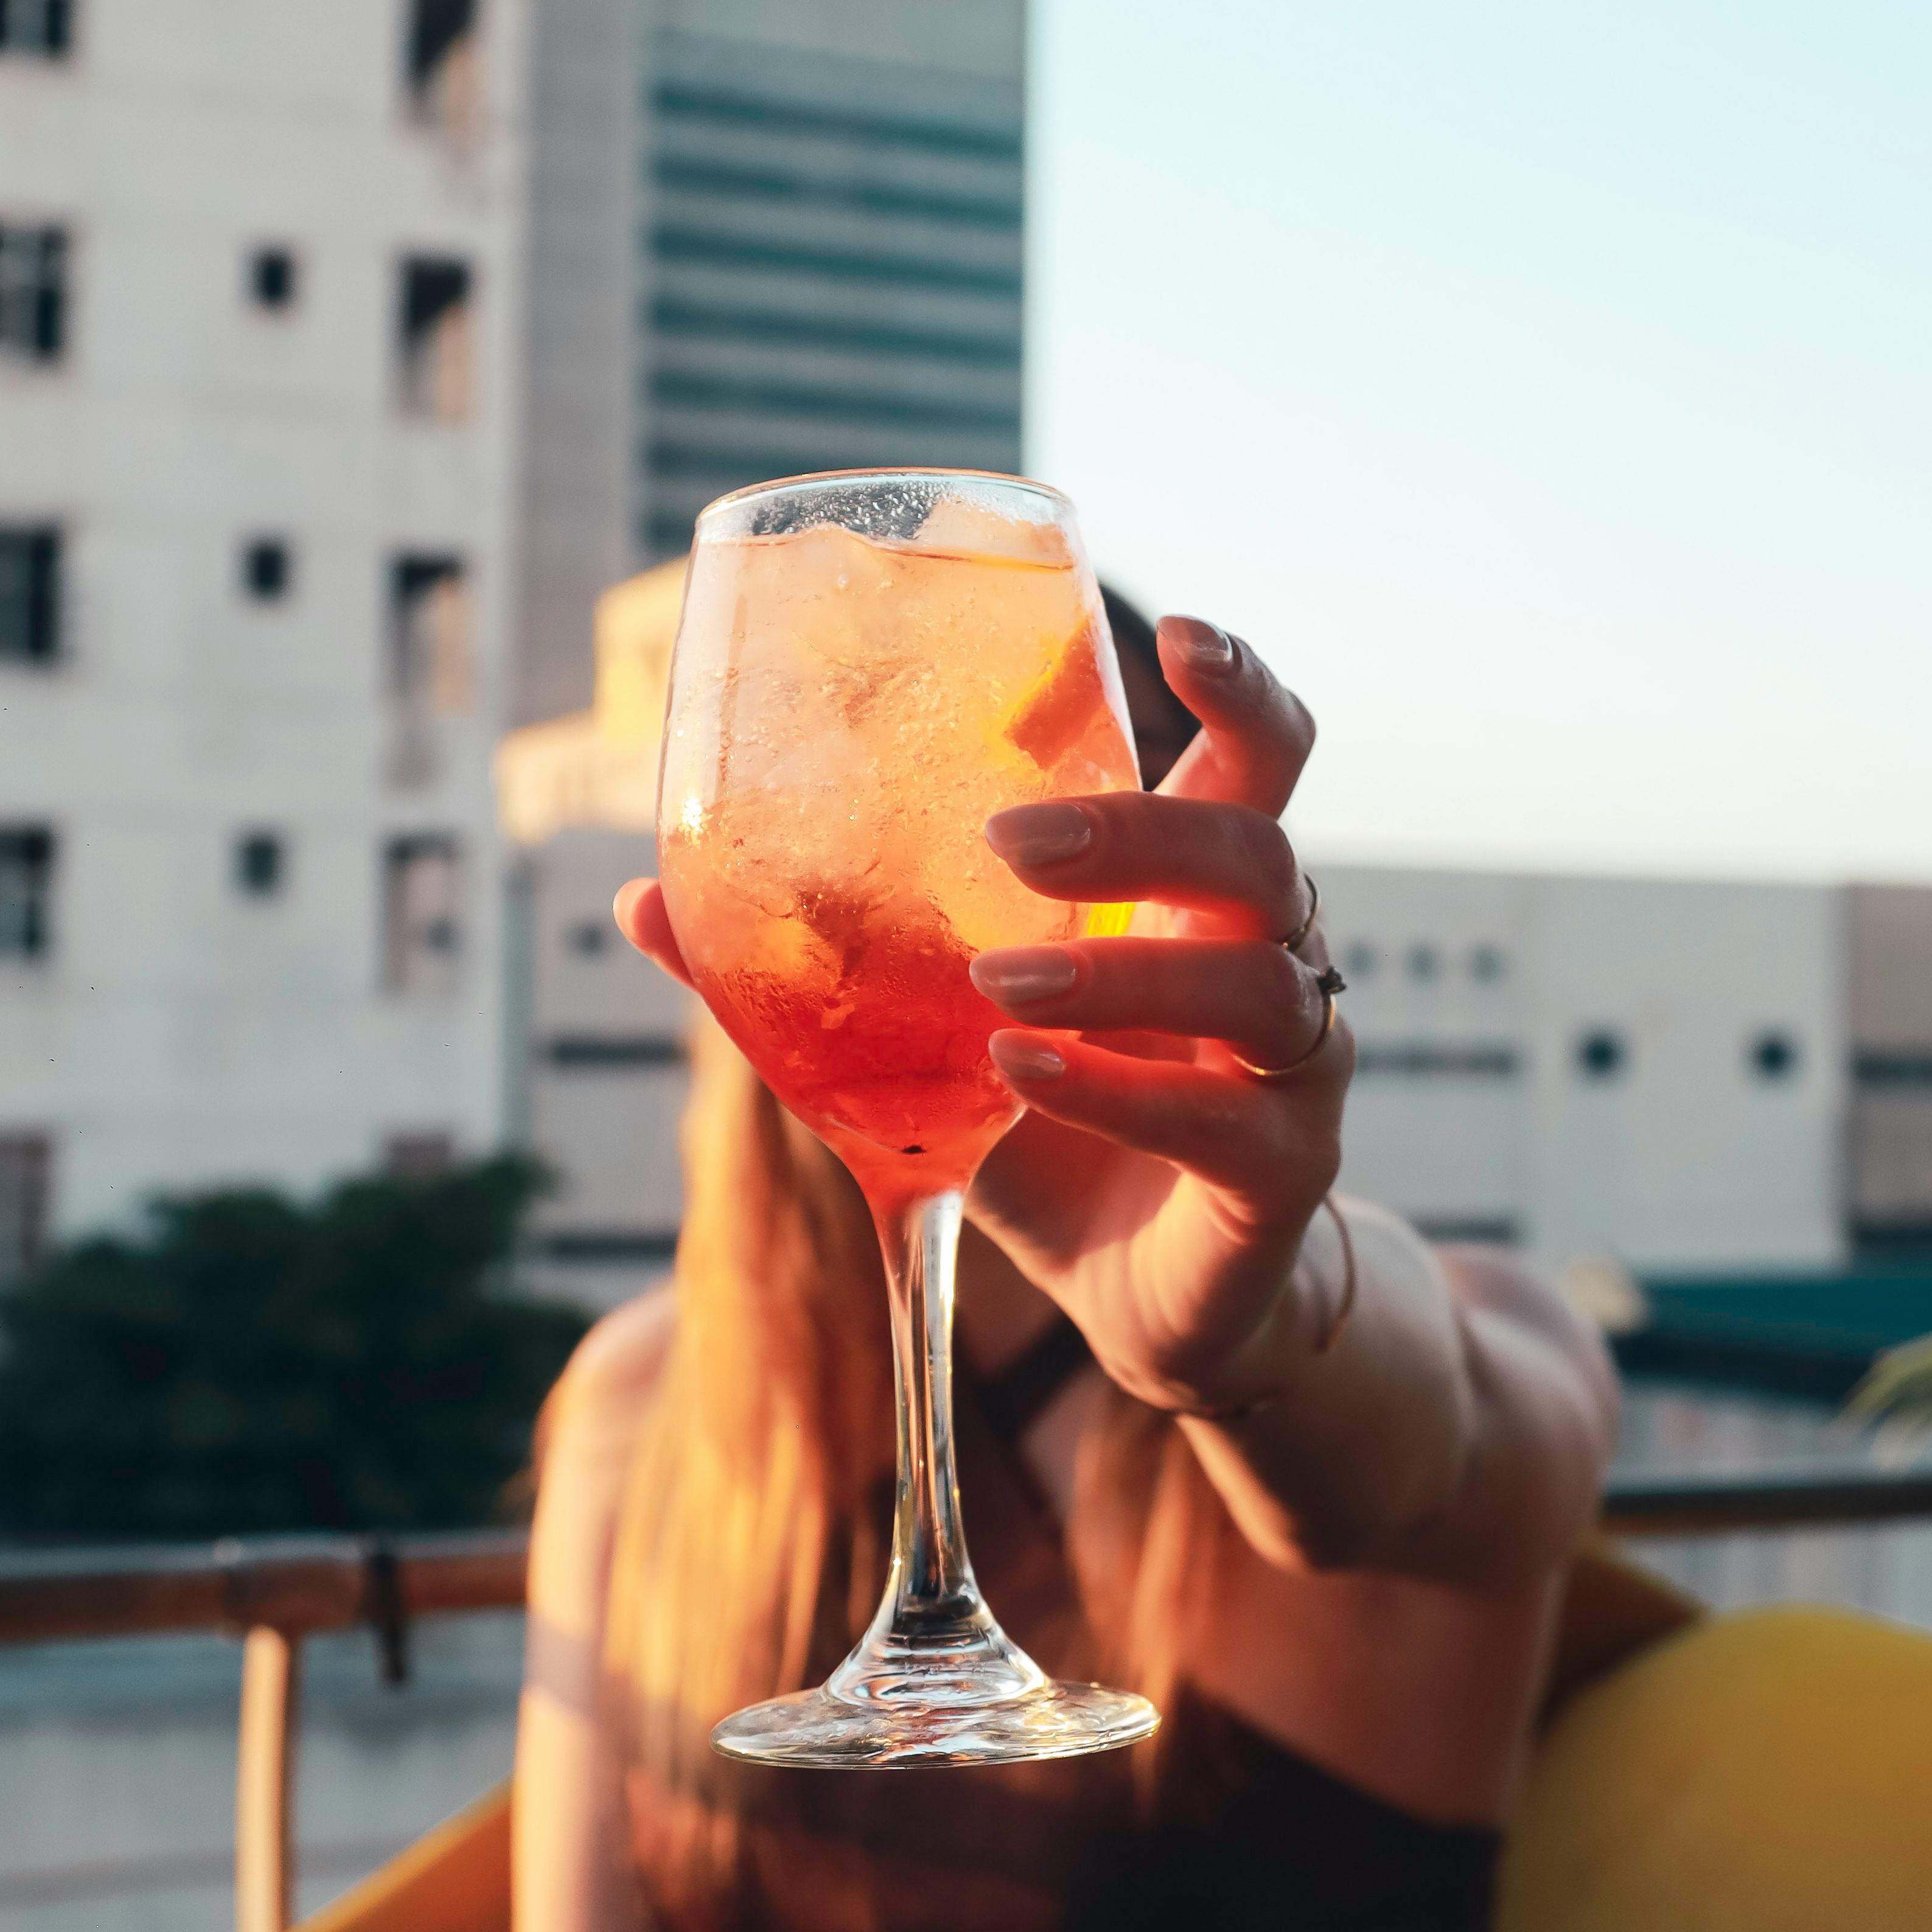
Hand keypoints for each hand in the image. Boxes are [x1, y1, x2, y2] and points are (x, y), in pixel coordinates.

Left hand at [609, 613, 1349, 1423]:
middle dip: (1137, 832)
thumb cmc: (1044, 1127)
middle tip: (1010, 841)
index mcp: (1191, 897)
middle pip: (1255, 849)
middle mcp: (1267, 957)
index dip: (1240, 687)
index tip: (1172, 634)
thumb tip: (638, 898)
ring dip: (1121, 972)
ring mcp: (1292, 1065)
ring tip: (996, 984)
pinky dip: (1116, 1090)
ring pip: (1253, 981)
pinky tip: (1023, 1072)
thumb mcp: (924, 1034)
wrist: (1137, 1297)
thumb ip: (812, 958)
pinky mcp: (1283, 1171)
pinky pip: (1222, 1117)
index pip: (1260, 759)